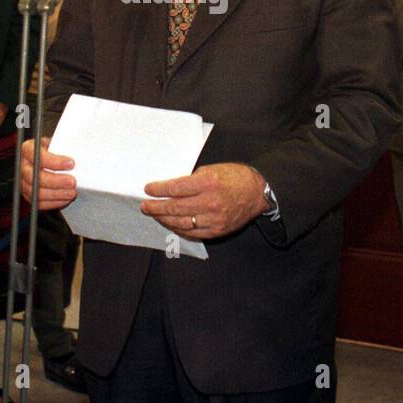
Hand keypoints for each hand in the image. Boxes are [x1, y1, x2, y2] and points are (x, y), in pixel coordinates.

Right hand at [20, 137, 76, 208]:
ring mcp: (23, 182)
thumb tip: (80, 153)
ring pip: (36, 192)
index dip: (54, 162)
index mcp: (28, 149)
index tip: (71, 163)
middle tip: (73, 182)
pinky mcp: (29, 195)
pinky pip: (39, 203)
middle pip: (34, 177)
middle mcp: (23, 166)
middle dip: (56, 181)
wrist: (51, 159)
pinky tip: (65, 198)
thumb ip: (65, 147)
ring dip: (57, 194)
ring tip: (72, 192)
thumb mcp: (58, 142)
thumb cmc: (55, 150)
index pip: (37, 156)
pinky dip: (54, 202)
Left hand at [141, 162, 268, 239]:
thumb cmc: (235, 177)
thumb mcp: (212, 169)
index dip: (159, 190)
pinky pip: (193, 233)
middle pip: (175, 208)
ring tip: (156, 215)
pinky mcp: (218, 230)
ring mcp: (214, 219)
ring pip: (182, 223)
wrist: (258, 192)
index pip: (175, 188)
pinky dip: (179, 229)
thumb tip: (171, 188)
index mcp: (208, 183)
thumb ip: (192, 180)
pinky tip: (172, 224)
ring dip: (165, 219)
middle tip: (145, 206)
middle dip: (156, 207)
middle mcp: (210, 202)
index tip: (148, 190)